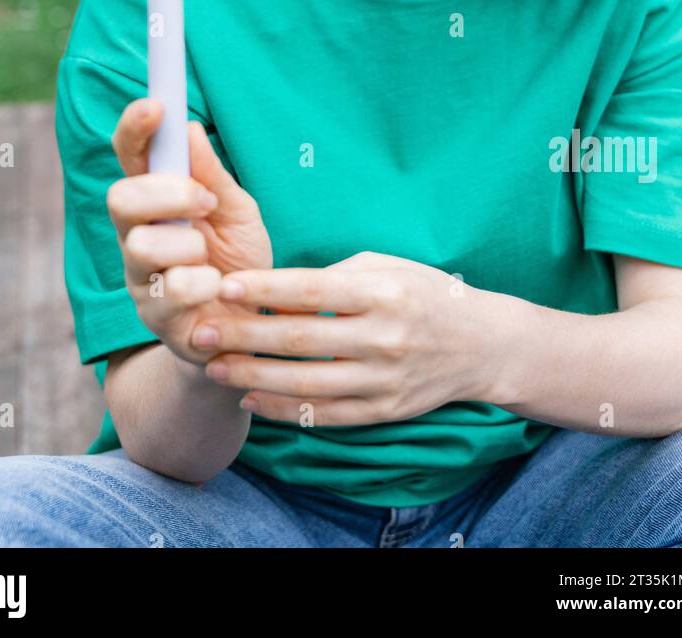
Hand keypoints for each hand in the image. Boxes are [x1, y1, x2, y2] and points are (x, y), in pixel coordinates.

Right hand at [107, 99, 272, 367]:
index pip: (129, 156)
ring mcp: (139, 276)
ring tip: (212, 258)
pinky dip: (204, 283)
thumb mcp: (238, 211)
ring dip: (188, 245)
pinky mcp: (153, 316)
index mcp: (156, 200)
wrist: (252, 327)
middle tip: (206, 200)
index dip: (134, 128)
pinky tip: (216, 289)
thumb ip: (213, 175)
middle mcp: (137, 234)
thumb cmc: (241, 260)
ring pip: (142, 245)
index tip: (156, 105)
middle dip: (166, 193)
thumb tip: (188, 127)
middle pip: (120, 198)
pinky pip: (170, 291)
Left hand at [190, 251, 510, 424]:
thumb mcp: (386, 267)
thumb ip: (334, 276)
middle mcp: (384, 337)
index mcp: (383, 292)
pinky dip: (283, 409)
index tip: (225, 286)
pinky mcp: (384, 410)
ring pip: (306, 383)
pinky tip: (250, 399)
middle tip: (200, 330)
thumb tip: (276, 288)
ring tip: (214, 367)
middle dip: (244, 335)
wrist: (482, 345)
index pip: (313, 290)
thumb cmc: (424, 293)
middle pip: (301, 338)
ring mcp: (384, 379)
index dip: (266, 289)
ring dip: (253, 376)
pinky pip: (324, 414)